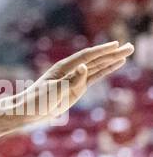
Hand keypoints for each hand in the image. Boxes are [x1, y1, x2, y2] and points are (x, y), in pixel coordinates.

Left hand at [0, 40, 132, 127]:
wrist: (26, 111)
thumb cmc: (36, 101)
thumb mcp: (52, 92)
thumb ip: (70, 81)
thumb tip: (84, 68)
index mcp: (63, 68)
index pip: (87, 57)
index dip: (102, 51)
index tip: (116, 45)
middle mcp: (70, 70)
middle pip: (95, 59)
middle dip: (112, 53)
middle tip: (130, 47)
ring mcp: (74, 79)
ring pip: (97, 67)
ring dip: (111, 60)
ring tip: (126, 53)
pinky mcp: (76, 89)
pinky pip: (94, 77)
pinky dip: (105, 71)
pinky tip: (114, 65)